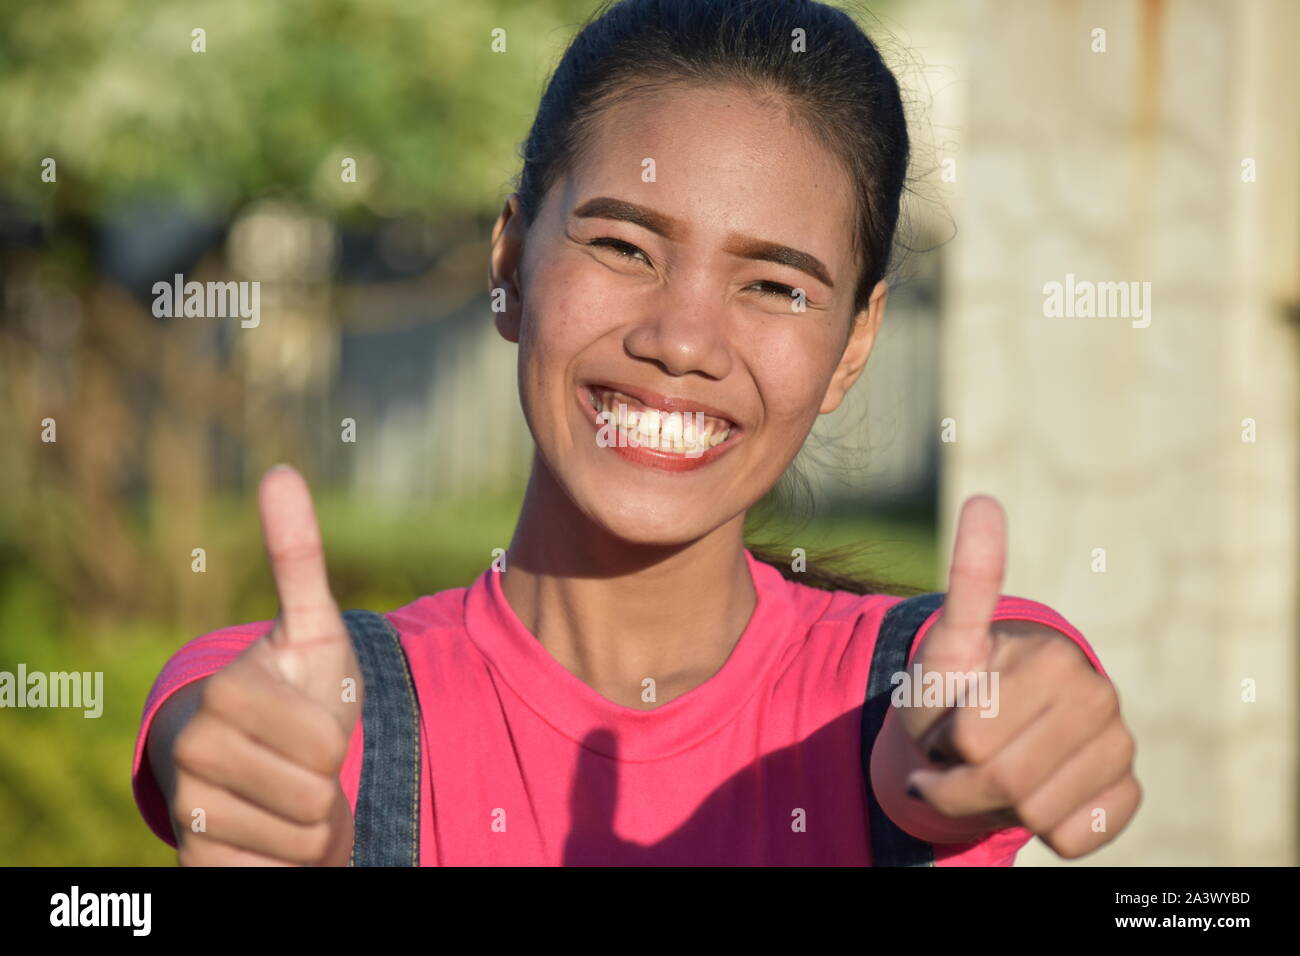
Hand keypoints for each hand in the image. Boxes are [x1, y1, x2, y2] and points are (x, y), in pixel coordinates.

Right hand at [167, 465, 362, 865]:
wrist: (258, 762)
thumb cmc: (296, 690)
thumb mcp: (313, 627)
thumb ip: (298, 556)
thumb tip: (280, 471)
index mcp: (225, 693)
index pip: (324, 746)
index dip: (335, 739)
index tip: (311, 721)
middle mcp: (192, 751)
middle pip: (314, 796)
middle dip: (326, 784)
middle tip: (304, 762)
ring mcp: (188, 809)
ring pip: (300, 840)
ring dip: (313, 825)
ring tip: (291, 794)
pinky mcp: (194, 858)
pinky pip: (275, 872)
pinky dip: (288, 860)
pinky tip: (269, 833)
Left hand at [894, 494, 1140, 857]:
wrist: (974, 738)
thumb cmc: (952, 690)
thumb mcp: (947, 644)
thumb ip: (967, 580)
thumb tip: (983, 500)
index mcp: (1054, 657)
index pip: (974, 739)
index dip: (944, 742)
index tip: (946, 721)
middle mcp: (1100, 697)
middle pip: (1005, 780)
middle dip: (961, 780)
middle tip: (956, 756)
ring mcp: (1120, 746)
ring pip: (1036, 815)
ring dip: (994, 807)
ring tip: (989, 772)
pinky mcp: (1127, 794)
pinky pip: (1074, 838)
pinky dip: (1040, 828)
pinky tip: (1033, 792)